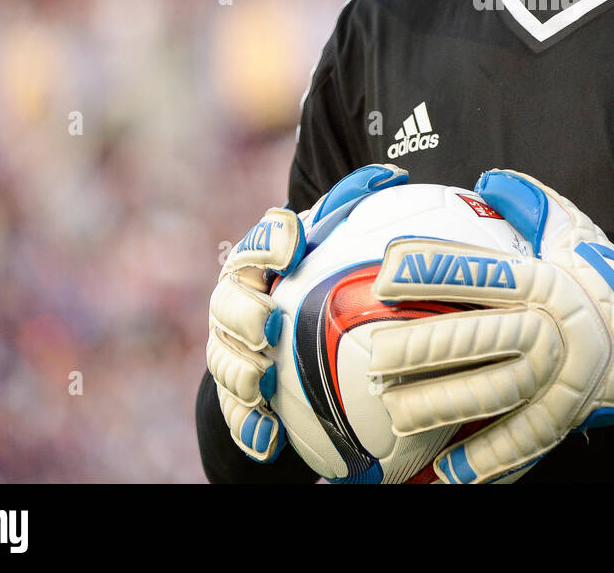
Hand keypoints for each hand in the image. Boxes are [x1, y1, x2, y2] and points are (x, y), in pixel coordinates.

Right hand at [205, 163, 408, 461]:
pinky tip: (269, 437)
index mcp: (261, 263)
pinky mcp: (236, 400)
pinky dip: (250, 427)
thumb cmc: (322, 282)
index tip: (290, 244)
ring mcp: (233, 353)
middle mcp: (238, 305)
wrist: (294, 347)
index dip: (267, 240)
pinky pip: (236, 417)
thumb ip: (354, 209)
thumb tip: (389, 176)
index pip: (256, 244)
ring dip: (240, 372)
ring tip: (262, 381)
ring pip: (225, 362)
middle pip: (226, 303)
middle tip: (267, 324)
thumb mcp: (338, 244)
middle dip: (241, 313)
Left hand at [365, 169, 613, 482]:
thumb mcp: (574, 231)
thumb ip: (530, 201)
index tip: (387, 273)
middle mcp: (552, 329)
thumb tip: (485, 181)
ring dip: (441, 405)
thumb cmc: (606, 278)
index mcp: (546, 281)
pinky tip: (443, 474)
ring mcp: (558, 378)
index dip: (434, 272)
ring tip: (392, 413)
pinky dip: (483, 461)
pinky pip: (520, 442)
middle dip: (424, 348)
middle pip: (480, 339)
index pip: (483, 274)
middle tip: (373, 356)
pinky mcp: (564, 415)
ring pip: (492, 393)